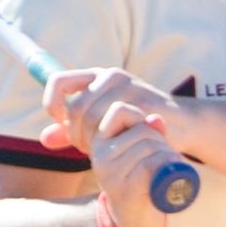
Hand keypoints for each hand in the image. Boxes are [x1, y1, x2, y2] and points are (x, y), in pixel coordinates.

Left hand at [40, 68, 184, 156]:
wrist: (180, 124)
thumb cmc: (135, 125)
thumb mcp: (100, 126)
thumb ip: (72, 131)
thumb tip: (45, 139)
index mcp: (97, 76)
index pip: (59, 82)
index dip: (53, 105)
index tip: (63, 124)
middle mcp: (111, 77)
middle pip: (76, 107)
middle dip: (76, 134)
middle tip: (88, 148)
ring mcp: (128, 88)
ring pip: (92, 118)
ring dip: (92, 140)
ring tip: (103, 150)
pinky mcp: (142, 103)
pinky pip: (114, 125)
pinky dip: (110, 141)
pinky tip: (117, 148)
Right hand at [86, 102, 176, 226]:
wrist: (134, 223)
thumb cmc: (140, 182)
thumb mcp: (141, 152)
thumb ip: (148, 131)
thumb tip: (156, 118)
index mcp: (100, 142)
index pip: (119, 110)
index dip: (141, 118)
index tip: (149, 136)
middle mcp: (100, 156)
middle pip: (142, 130)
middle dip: (161, 141)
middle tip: (166, 158)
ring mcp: (111, 174)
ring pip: (149, 147)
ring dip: (168, 156)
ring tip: (168, 170)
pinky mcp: (125, 190)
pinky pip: (150, 166)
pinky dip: (166, 169)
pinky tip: (166, 179)